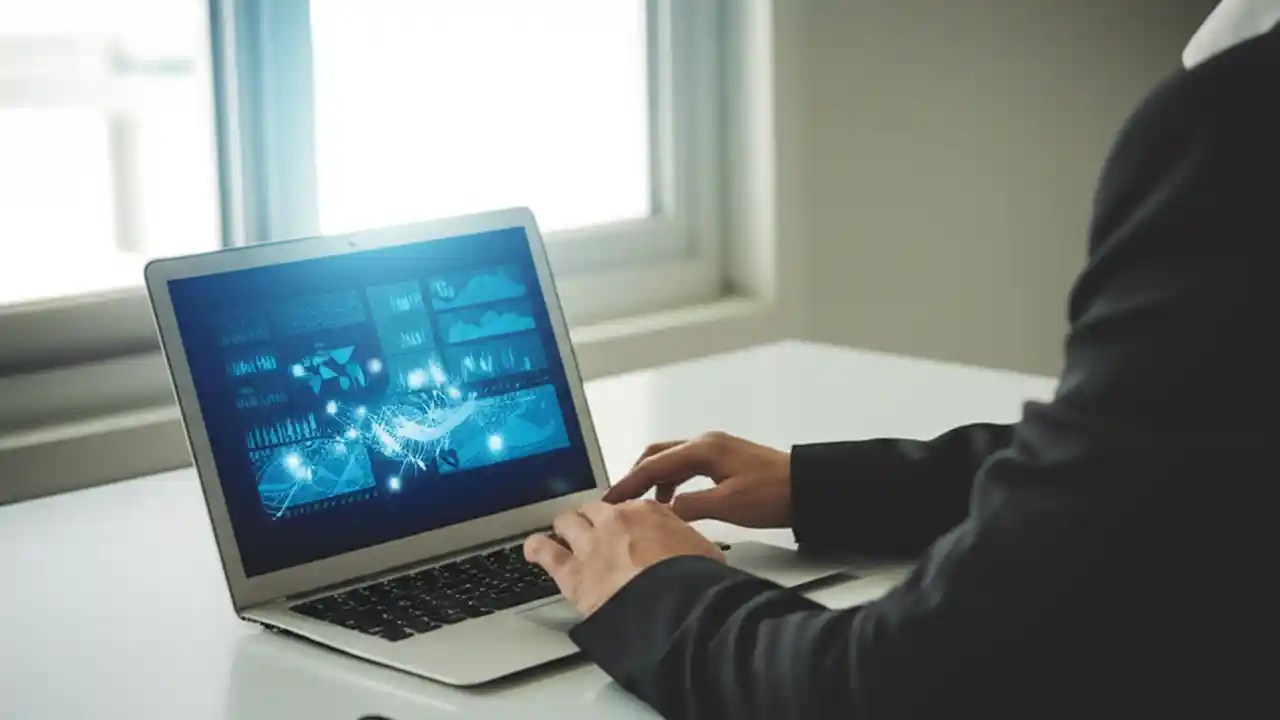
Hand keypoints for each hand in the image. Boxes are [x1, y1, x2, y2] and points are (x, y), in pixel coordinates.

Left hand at [524, 500, 724, 616]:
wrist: (674, 610)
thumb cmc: (693, 583)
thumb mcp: (703, 552)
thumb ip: (686, 543)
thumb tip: (691, 550)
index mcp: (646, 512)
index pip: (627, 506)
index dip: (624, 518)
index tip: (625, 527)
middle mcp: (614, 521)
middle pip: (593, 510)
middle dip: (592, 519)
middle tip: (594, 531)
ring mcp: (590, 545)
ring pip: (566, 523)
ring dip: (565, 529)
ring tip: (562, 536)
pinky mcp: (572, 573)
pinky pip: (545, 552)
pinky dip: (536, 548)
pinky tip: (532, 549)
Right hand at [604, 431, 792, 527]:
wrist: (809, 488)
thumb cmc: (775, 493)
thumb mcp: (728, 505)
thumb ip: (691, 507)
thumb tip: (664, 512)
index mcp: (703, 449)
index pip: (653, 464)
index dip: (628, 483)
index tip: (609, 499)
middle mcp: (706, 444)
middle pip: (657, 455)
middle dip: (635, 477)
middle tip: (620, 500)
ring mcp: (716, 451)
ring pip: (672, 462)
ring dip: (654, 482)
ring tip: (643, 507)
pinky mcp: (725, 462)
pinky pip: (687, 468)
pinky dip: (672, 483)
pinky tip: (673, 503)